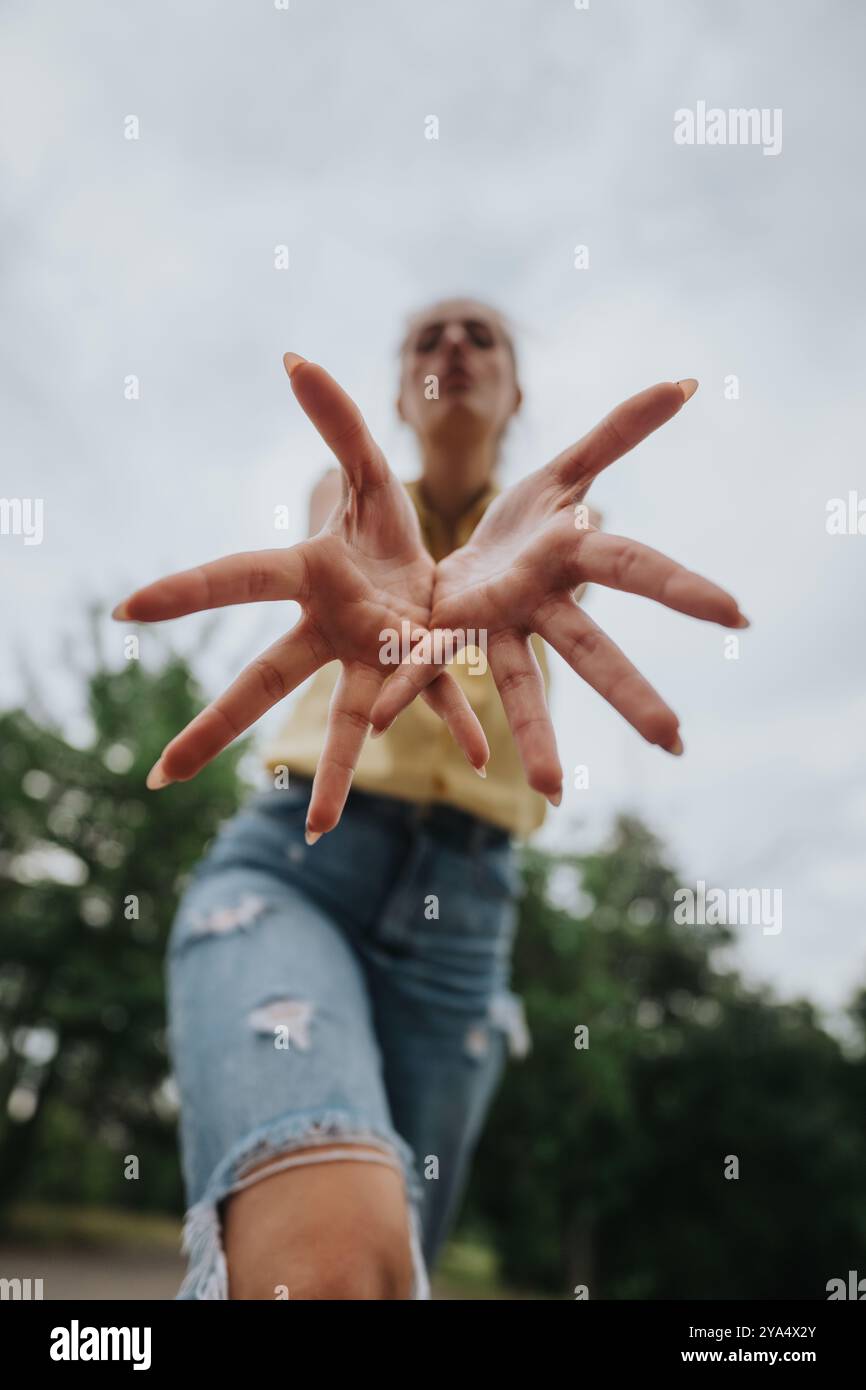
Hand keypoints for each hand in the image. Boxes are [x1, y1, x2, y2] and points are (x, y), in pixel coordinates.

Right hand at [112, 355, 488, 835]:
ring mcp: (377, 659)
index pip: (238, 579)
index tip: (124, 613)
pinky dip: (457, 723)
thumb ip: (339, 421)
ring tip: (315, 830)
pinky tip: (473, 760)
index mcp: (309, 578)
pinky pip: (439, 699)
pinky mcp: (429, 669)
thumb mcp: (369, 471)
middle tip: (160, 778)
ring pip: (346, 721)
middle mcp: (331, 631)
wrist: (434, 569)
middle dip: (213, 727)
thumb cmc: (385, 527)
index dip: (185, 594)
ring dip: (333, 773)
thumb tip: (296, 356)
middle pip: (262, 681)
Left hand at [369, 379, 747, 802]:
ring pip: (518, 683)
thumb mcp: (565, 469)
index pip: (634, 568)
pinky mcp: (442, 634)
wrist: (462, 550)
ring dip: (535, 734)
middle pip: (590, 650)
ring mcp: (493, 626)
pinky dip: (413, 693)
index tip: (738, 615)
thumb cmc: (527, 520)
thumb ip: (619, 431)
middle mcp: (539, 603)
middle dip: (629, 693)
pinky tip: (391, 726)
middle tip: (675, 741)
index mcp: (570, 556)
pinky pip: (428, 667)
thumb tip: (686, 386)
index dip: (681, 588)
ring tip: (551, 790)